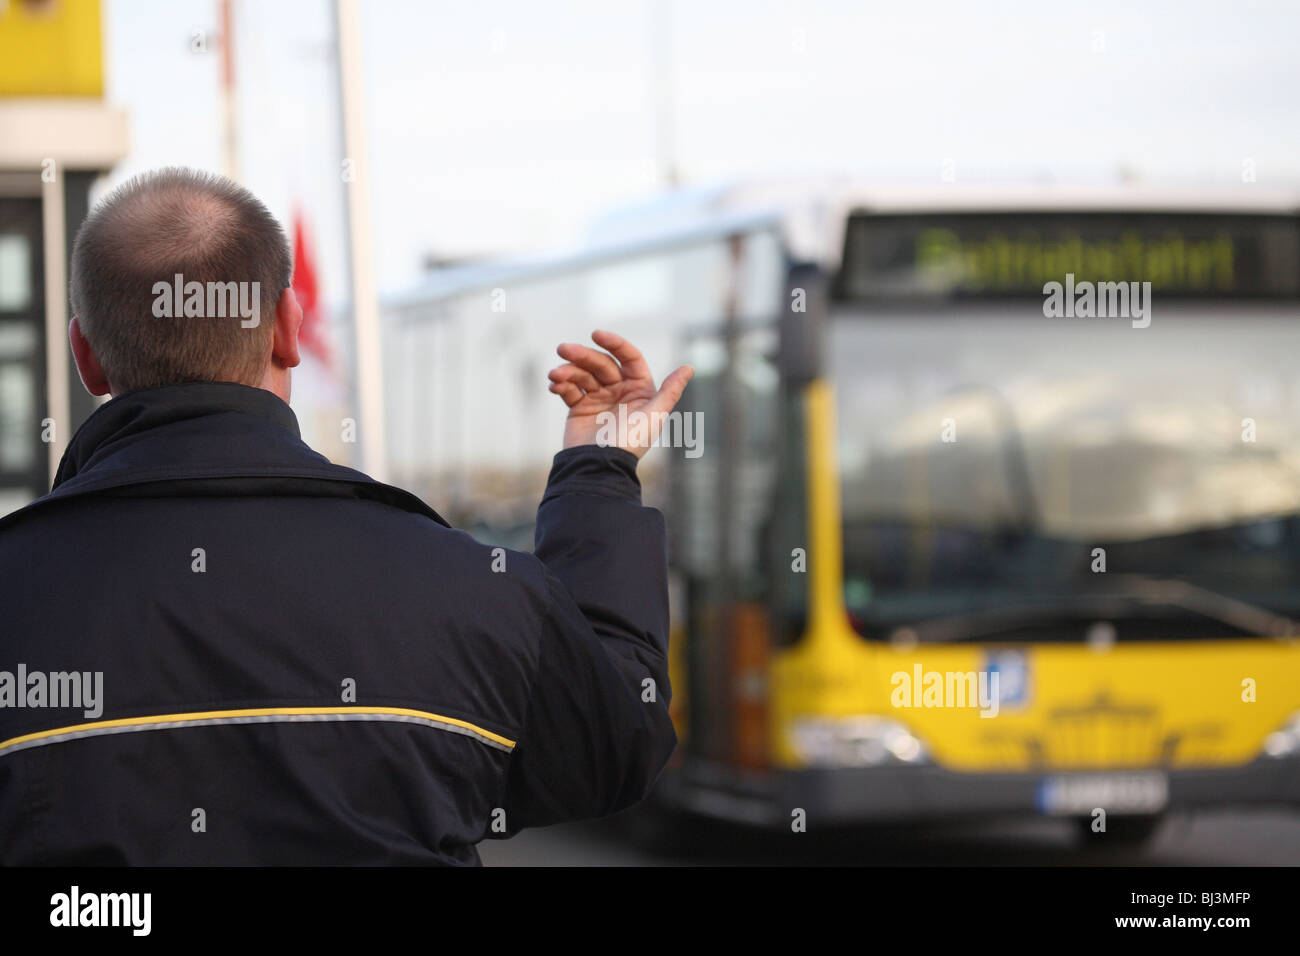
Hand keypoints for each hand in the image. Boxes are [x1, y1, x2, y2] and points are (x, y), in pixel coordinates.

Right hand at [547, 330, 694, 458]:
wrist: (599, 468)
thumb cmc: (630, 443)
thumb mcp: (654, 415)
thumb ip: (670, 391)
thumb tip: (689, 368)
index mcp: (640, 389)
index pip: (628, 358)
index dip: (614, 343)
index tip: (596, 335)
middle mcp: (620, 392)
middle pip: (601, 363)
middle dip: (582, 355)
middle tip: (563, 349)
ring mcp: (599, 399)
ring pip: (582, 374)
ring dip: (567, 370)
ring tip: (554, 375)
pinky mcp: (579, 408)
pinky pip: (569, 389)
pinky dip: (560, 384)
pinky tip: (553, 385)